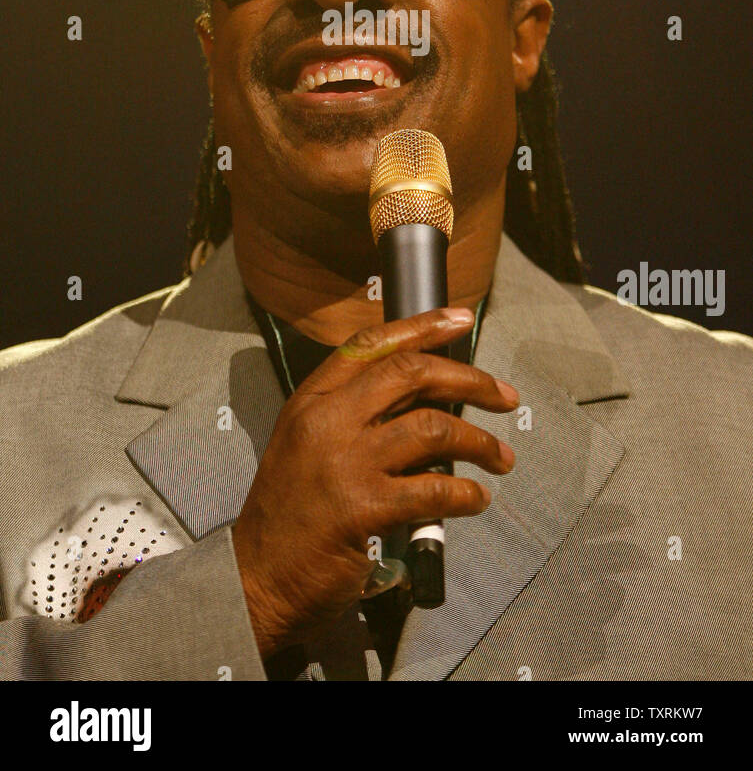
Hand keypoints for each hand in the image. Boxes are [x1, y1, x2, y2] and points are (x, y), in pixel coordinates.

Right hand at [231, 306, 517, 657]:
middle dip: (470, 380)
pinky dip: (466, 494)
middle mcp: (326, 420)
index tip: (458, 319)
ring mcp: (344, 462)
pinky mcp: (362, 508)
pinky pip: (434, 489)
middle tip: (502, 396)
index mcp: (312, 400)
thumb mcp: (307, 445)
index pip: (372, 345)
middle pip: (411, 374)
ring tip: (499, 457)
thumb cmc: (289, 516)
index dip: (422, 326)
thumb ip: (354, 416)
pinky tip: (475, 499)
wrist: (256, 578)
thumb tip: (425, 399)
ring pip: (434, 428)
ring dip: (479, 442)